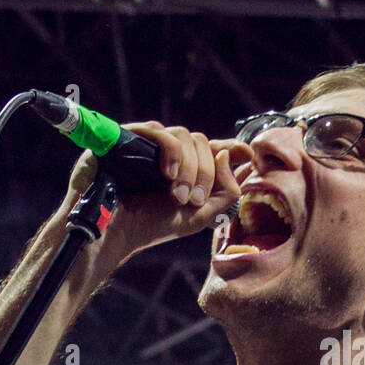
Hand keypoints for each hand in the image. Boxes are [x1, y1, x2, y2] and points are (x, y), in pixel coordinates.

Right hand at [63, 122, 250, 266]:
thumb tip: (229, 154)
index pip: (213, 146)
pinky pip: (159, 131)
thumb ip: (226, 191)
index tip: (248, 154)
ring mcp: (147, 141)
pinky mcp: (126, 136)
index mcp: (185, 166)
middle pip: (202, 142)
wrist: (115, 233)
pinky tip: (168, 175)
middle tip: (193, 200)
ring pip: (184, 136)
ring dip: (190, 168)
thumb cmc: (154, 226)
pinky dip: (171, 152)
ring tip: (178, 195)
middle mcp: (167, 151)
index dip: (232, 147)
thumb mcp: (201, 215)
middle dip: (205, 173)